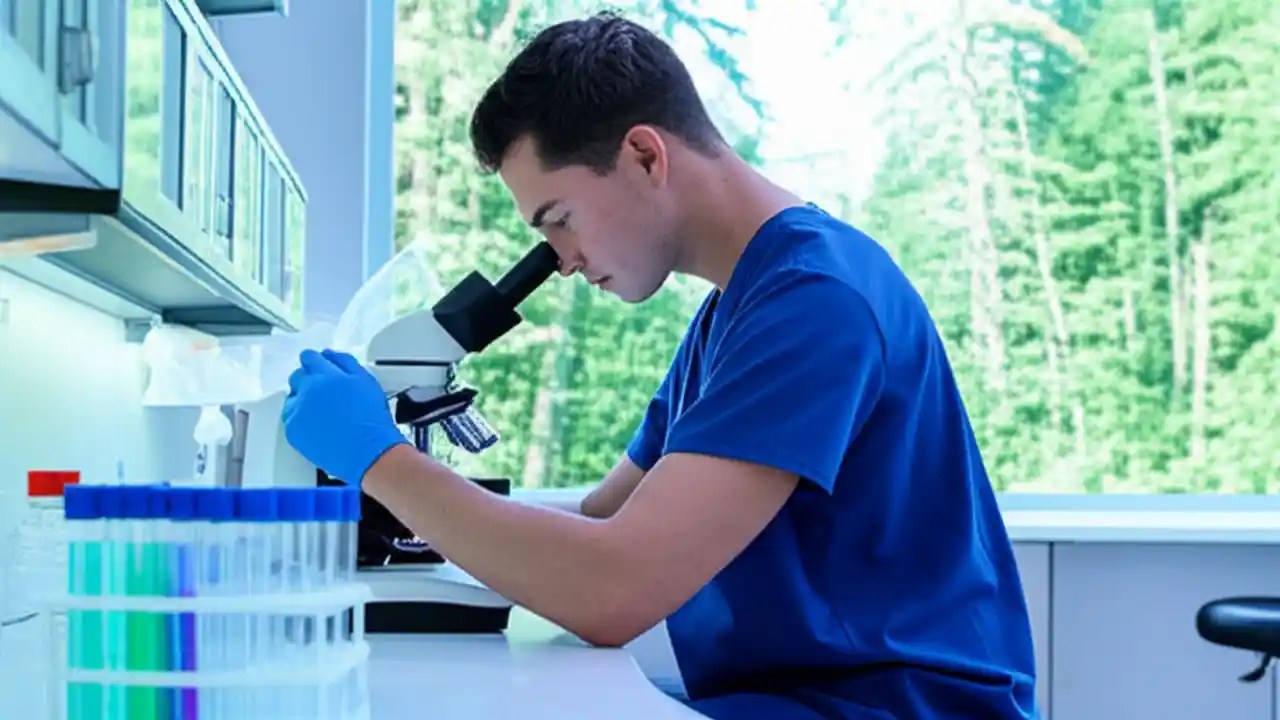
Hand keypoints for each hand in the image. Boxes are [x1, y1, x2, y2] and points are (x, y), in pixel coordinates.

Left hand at [282, 348, 407, 484]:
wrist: (369, 451)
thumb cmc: (371, 420)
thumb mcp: (366, 381)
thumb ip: (345, 362)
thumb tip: (330, 355)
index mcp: (325, 375)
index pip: (309, 358)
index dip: (315, 362)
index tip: (318, 367)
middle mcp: (307, 391)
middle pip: (297, 377)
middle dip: (308, 381)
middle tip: (323, 392)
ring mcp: (298, 412)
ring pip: (292, 398)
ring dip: (303, 400)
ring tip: (323, 413)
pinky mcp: (293, 432)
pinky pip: (290, 419)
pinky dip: (300, 420)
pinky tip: (319, 425)